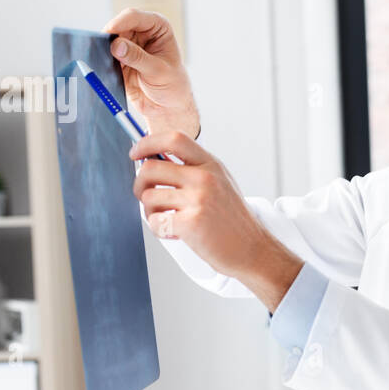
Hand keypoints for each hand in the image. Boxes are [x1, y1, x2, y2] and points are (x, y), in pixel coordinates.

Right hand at [103, 9, 200, 138]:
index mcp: (158, 27)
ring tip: (103, 60)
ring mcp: (128, 45)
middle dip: (109, 37)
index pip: (134, 17)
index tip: (110, 32)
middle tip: (103, 50)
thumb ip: (138, 58)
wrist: (167, 107)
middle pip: (117, 26)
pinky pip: (104, 55)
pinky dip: (101, 60)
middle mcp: (141, 32)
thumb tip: (116, 45)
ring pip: (108, 40)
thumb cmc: (173, 86)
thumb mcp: (158, 71)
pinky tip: (102, 68)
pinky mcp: (118, 59)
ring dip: (103, 49)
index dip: (120, 22)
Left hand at [131, 131, 302, 310]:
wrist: (252, 250)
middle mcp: (204, 178)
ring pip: (148, 197)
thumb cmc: (233, 221)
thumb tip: (155, 160)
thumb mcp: (221, 183)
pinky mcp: (190, 223)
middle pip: (150, 168)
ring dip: (150, 211)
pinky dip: (159, 229)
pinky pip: (154, 221)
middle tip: (145, 195)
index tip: (136, 153)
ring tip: (167, 219)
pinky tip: (175, 232)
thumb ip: (194, 169)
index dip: (148, 143)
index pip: (174, 139)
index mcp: (211, 165)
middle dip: (139, 184)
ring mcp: (197, 200)